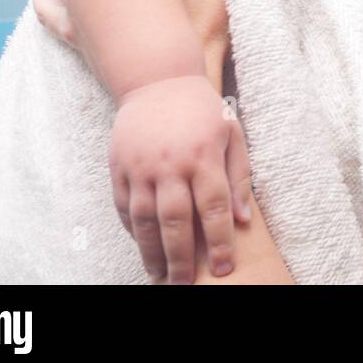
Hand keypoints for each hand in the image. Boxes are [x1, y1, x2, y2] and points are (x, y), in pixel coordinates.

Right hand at [110, 73, 253, 283]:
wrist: (158, 79)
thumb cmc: (202, 110)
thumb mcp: (231, 134)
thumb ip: (239, 177)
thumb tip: (243, 220)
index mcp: (204, 155)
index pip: (214, 207)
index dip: (219, 241)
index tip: (223, 266)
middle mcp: (171, 164)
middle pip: (176, 220)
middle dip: (182, 257)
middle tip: (186, 283)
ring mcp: (141, 166)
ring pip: (144, 218)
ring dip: (152, 251)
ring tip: (160, 275)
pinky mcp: (119, 166)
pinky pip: (122, 206)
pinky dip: (131, 230)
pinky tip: (142, 246)